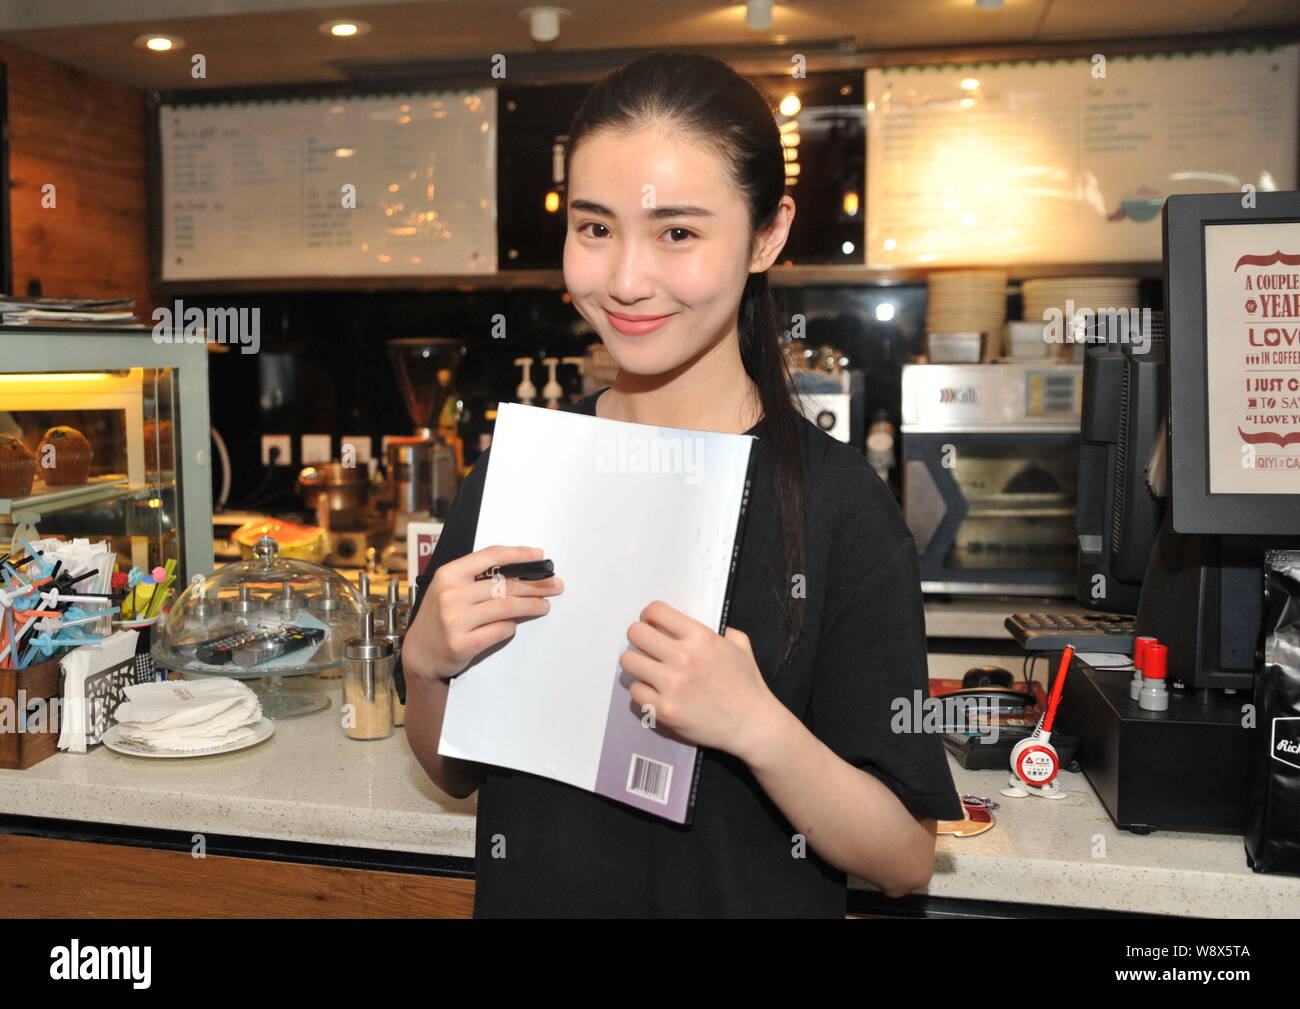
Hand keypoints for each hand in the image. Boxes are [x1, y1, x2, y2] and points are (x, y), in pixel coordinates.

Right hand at [403, 544, 563, 681]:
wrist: (419, 654)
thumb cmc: (440, 617)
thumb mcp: (450, 589)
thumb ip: (478, 579)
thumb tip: (522, 572)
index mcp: (449, 574)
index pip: (491, 556)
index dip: (519, 554)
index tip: (540, 556)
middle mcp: (451, 594)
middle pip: (505, 585)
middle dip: (535, 585)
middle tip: (554, 586)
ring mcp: (456, 620)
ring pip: (507, 607)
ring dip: (531, 606)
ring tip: (544, 605)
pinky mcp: (463, 643)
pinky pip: (501, 630)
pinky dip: (511, 626)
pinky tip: (514, 625)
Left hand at [619, 600, 776, 759]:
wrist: (752, 724)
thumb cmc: (747, 686)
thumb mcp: (740, 646)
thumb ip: (721, 630)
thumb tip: (702, 626)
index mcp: (701, 637)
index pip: (656, 611)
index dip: (649, 616)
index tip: (650, 624)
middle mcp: (684, 657)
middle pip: (636, 633)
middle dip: (639, 637)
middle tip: (646, 647)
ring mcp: (672, 685)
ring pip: (628, 661)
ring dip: (637, 663)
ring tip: (648, 670)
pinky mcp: (664, 710)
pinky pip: (635, 691)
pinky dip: (643, 691)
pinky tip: (655, 692)